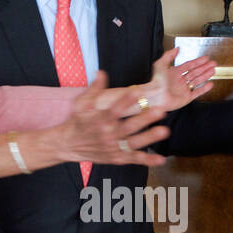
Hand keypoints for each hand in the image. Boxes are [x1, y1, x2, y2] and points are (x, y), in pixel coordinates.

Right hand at [57, 71, 172, 165]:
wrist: (68, 144)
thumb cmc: (77, 121)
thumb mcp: (81, 103)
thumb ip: (94, 89)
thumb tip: (102, 72)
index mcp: (100, 119)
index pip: (115, 109)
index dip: (126, 100)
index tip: (138, 91)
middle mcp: (108, 134)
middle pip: (129, 126)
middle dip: (145, 119)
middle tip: (161, 110)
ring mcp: (113, 147)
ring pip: (134, 143)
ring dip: (150, 137)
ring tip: (164, 131)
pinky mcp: (117, 158)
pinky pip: (134, 159)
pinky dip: (148, 160)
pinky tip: (161, 159)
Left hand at [134, 48, 215, 112]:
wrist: (156, 96)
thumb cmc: (156, 82)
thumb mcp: (161, 64)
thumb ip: (169, 55)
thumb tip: (176, 49)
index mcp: (175, 73)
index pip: (189, 65)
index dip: (198, 61)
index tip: (205, 58)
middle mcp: (180, 81)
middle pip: (196, 72)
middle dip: (205, 67)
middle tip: (213, 64)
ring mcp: (184, 89)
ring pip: (198, 80)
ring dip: (206, 75)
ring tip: (213, 71)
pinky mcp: (186, 98)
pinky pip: (198, 92)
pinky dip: (204, 88)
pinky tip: (210, 84)